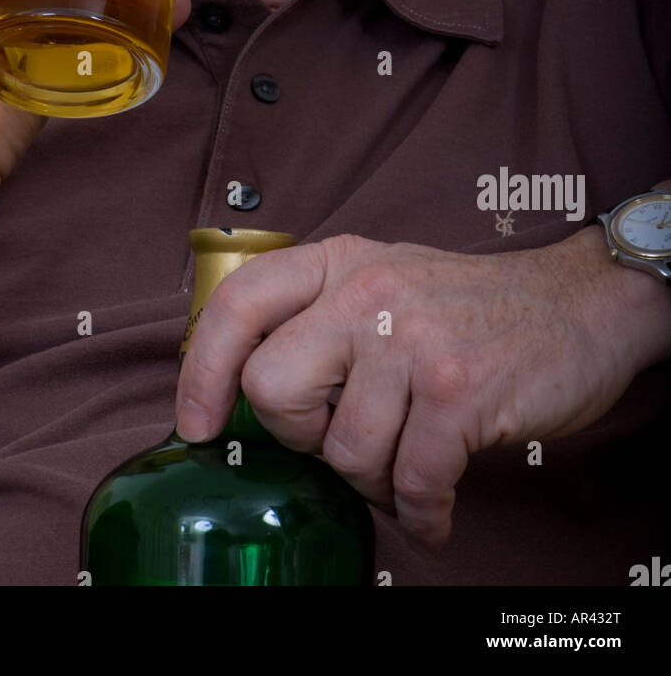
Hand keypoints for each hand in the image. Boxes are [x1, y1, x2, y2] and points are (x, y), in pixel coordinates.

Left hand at [175, 230, 646, 549]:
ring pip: (343, 450)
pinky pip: (408, 485)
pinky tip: (433, 508)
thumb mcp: (384, 278)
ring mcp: (412, 342)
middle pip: (272, 389)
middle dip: (301, 435)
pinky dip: (421, 514)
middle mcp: (367, 295)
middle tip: (341, 436)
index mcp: (340, 263)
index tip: (199, 424)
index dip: (202, 371)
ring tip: (405, 463)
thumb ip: (321, 316)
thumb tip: (250, 393)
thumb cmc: (471, 305)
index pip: (239, 304)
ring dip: (373, 480)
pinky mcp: (458, 392)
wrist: (578, 303)